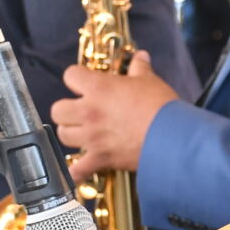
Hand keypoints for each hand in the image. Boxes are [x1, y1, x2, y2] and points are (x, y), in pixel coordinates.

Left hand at [51, 52, 179, 177]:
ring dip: (71, 133)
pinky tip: (74, 173)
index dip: (76, 78)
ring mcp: (92, 137)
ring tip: (82, 133)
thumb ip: (140, 68)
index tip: (84, 82)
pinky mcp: (101, 158)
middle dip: (67, 110)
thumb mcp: (149, 81)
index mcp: (98, 88)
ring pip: (63, 135)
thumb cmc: (160, 106)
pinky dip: (75, 172)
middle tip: (79, 110)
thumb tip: (141, 57)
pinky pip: (78, 170)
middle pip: (58, 110)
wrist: (172, 136)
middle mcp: (89, 112)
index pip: (70, 75)